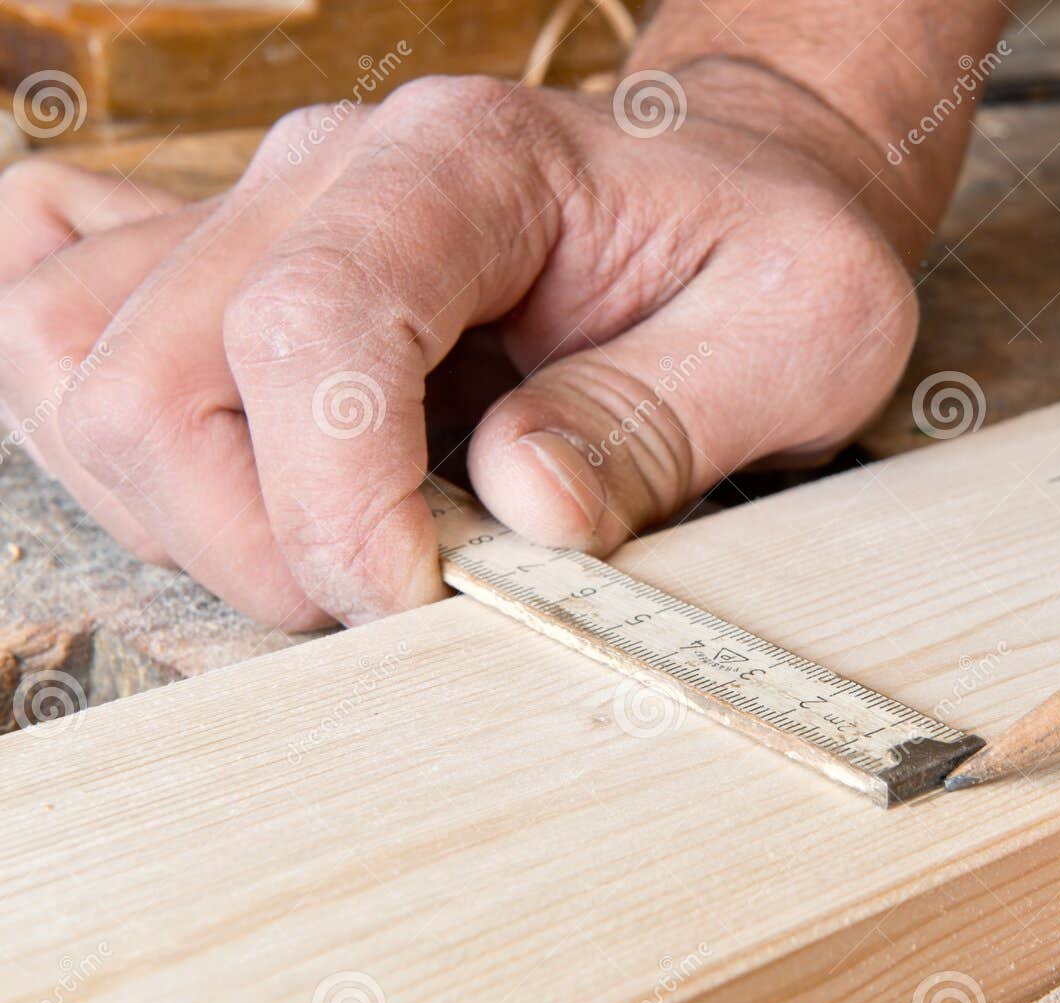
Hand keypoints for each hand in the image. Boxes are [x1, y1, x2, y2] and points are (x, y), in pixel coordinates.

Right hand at [0, 64, 918, 627]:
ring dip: (184, 518)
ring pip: (79, 372)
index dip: (338, 500)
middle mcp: (327, 172)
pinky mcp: (224, 273)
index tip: (420, 596)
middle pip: (153, 375)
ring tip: (339, 553)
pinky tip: (243, 489)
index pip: (314, 323)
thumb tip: (521, 514)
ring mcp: (257, 216)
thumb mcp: (802, 330)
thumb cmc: (763, 251)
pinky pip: (66, 344)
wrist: (729, 188)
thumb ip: (665, 416)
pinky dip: (122, 454)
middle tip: (398, 599)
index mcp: (469, 162)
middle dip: (258, 545)